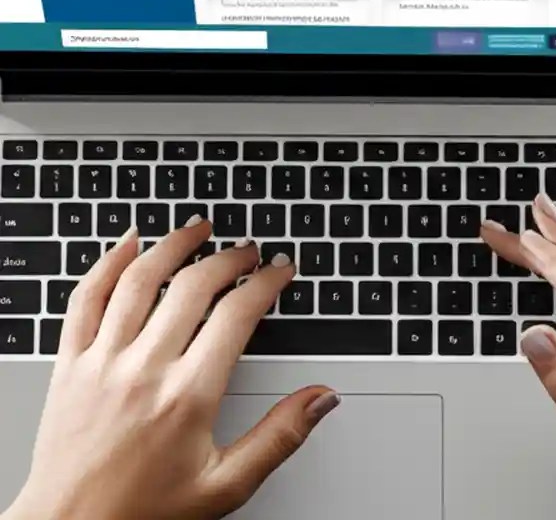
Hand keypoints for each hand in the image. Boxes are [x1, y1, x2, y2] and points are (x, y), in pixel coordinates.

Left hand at [3, 217, 338, 519]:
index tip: (281, 271)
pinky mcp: (69, 366)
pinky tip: (126, 246)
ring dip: (172, 245)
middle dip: (229, 258)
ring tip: (197, 228)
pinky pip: (84, 300)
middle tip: (249, 250)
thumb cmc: (143, 513)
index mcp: (188, 396)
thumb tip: (321, 399)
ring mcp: (102, 362)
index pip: (237, 315)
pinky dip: (107, 265)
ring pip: (138, 281)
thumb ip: (280, 436)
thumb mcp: (227, 484)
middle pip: (192, 287)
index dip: (266, 283)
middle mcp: (143, 370)